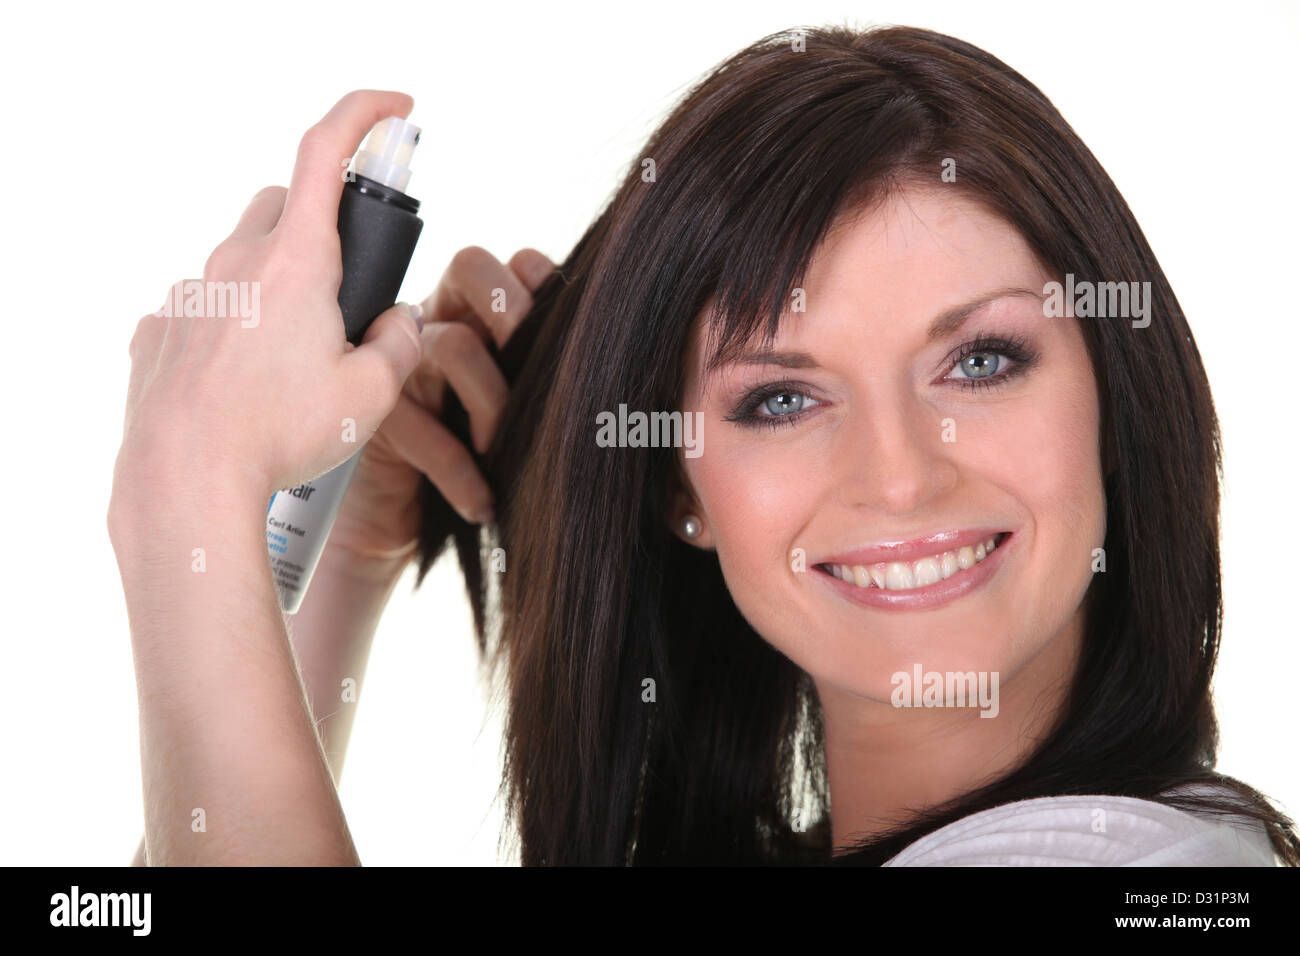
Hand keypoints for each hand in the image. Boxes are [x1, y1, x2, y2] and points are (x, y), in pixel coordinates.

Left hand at [112, 89, 425, 521]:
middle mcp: (236, 261)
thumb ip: (402, 343)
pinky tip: (246, 385)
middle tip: (345, 288)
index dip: (365, 113)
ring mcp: (190, 294)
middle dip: (321, 224)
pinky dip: (233, 327)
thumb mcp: (373, 394)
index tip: (396, 107)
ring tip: (294, 361)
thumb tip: (403, 320)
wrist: (186, 480)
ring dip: (275, 286)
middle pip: (284, 205)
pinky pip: (204, 309)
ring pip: (241, 260)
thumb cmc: (282, 435)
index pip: (326, 150)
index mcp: (297, 261)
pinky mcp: (159, 330)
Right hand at [327, 245, 554, 558]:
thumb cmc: (478, 464)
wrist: (409, 522)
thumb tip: (617, 372)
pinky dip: (460, 473)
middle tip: (538, 380)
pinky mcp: (378, 408)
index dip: (548, 291)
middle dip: (512, 313)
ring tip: (502, 454)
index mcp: (483, 311)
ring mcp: (403, 359)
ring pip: (453, 344)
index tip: (574, 349)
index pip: (520, 264)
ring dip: (492, 406)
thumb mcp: (523, 418)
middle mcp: (440, 319)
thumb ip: (550, 380)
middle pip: (471, 265)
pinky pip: (420, 425)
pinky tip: (482, 505)